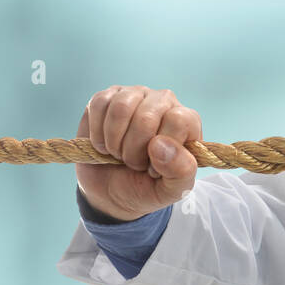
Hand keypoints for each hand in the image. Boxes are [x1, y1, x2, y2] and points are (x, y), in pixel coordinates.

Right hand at [75, 86, 201, 221]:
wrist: (111, 189)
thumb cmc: (147, 186)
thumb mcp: (172, 189)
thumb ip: (180, 171)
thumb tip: (161, 145)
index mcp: (187, 121)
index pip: (178, 120)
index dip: (162, 150)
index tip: (154, 168)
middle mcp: (165, 102)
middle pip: (146, 117)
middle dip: (133, 150)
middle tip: (133, 163)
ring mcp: (137, 95)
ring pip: (121, 108)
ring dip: (114, 141)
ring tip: (118, 153)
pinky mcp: (109, 96)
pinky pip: (100, 104)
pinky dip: (97, 133)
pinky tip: (103, 144)